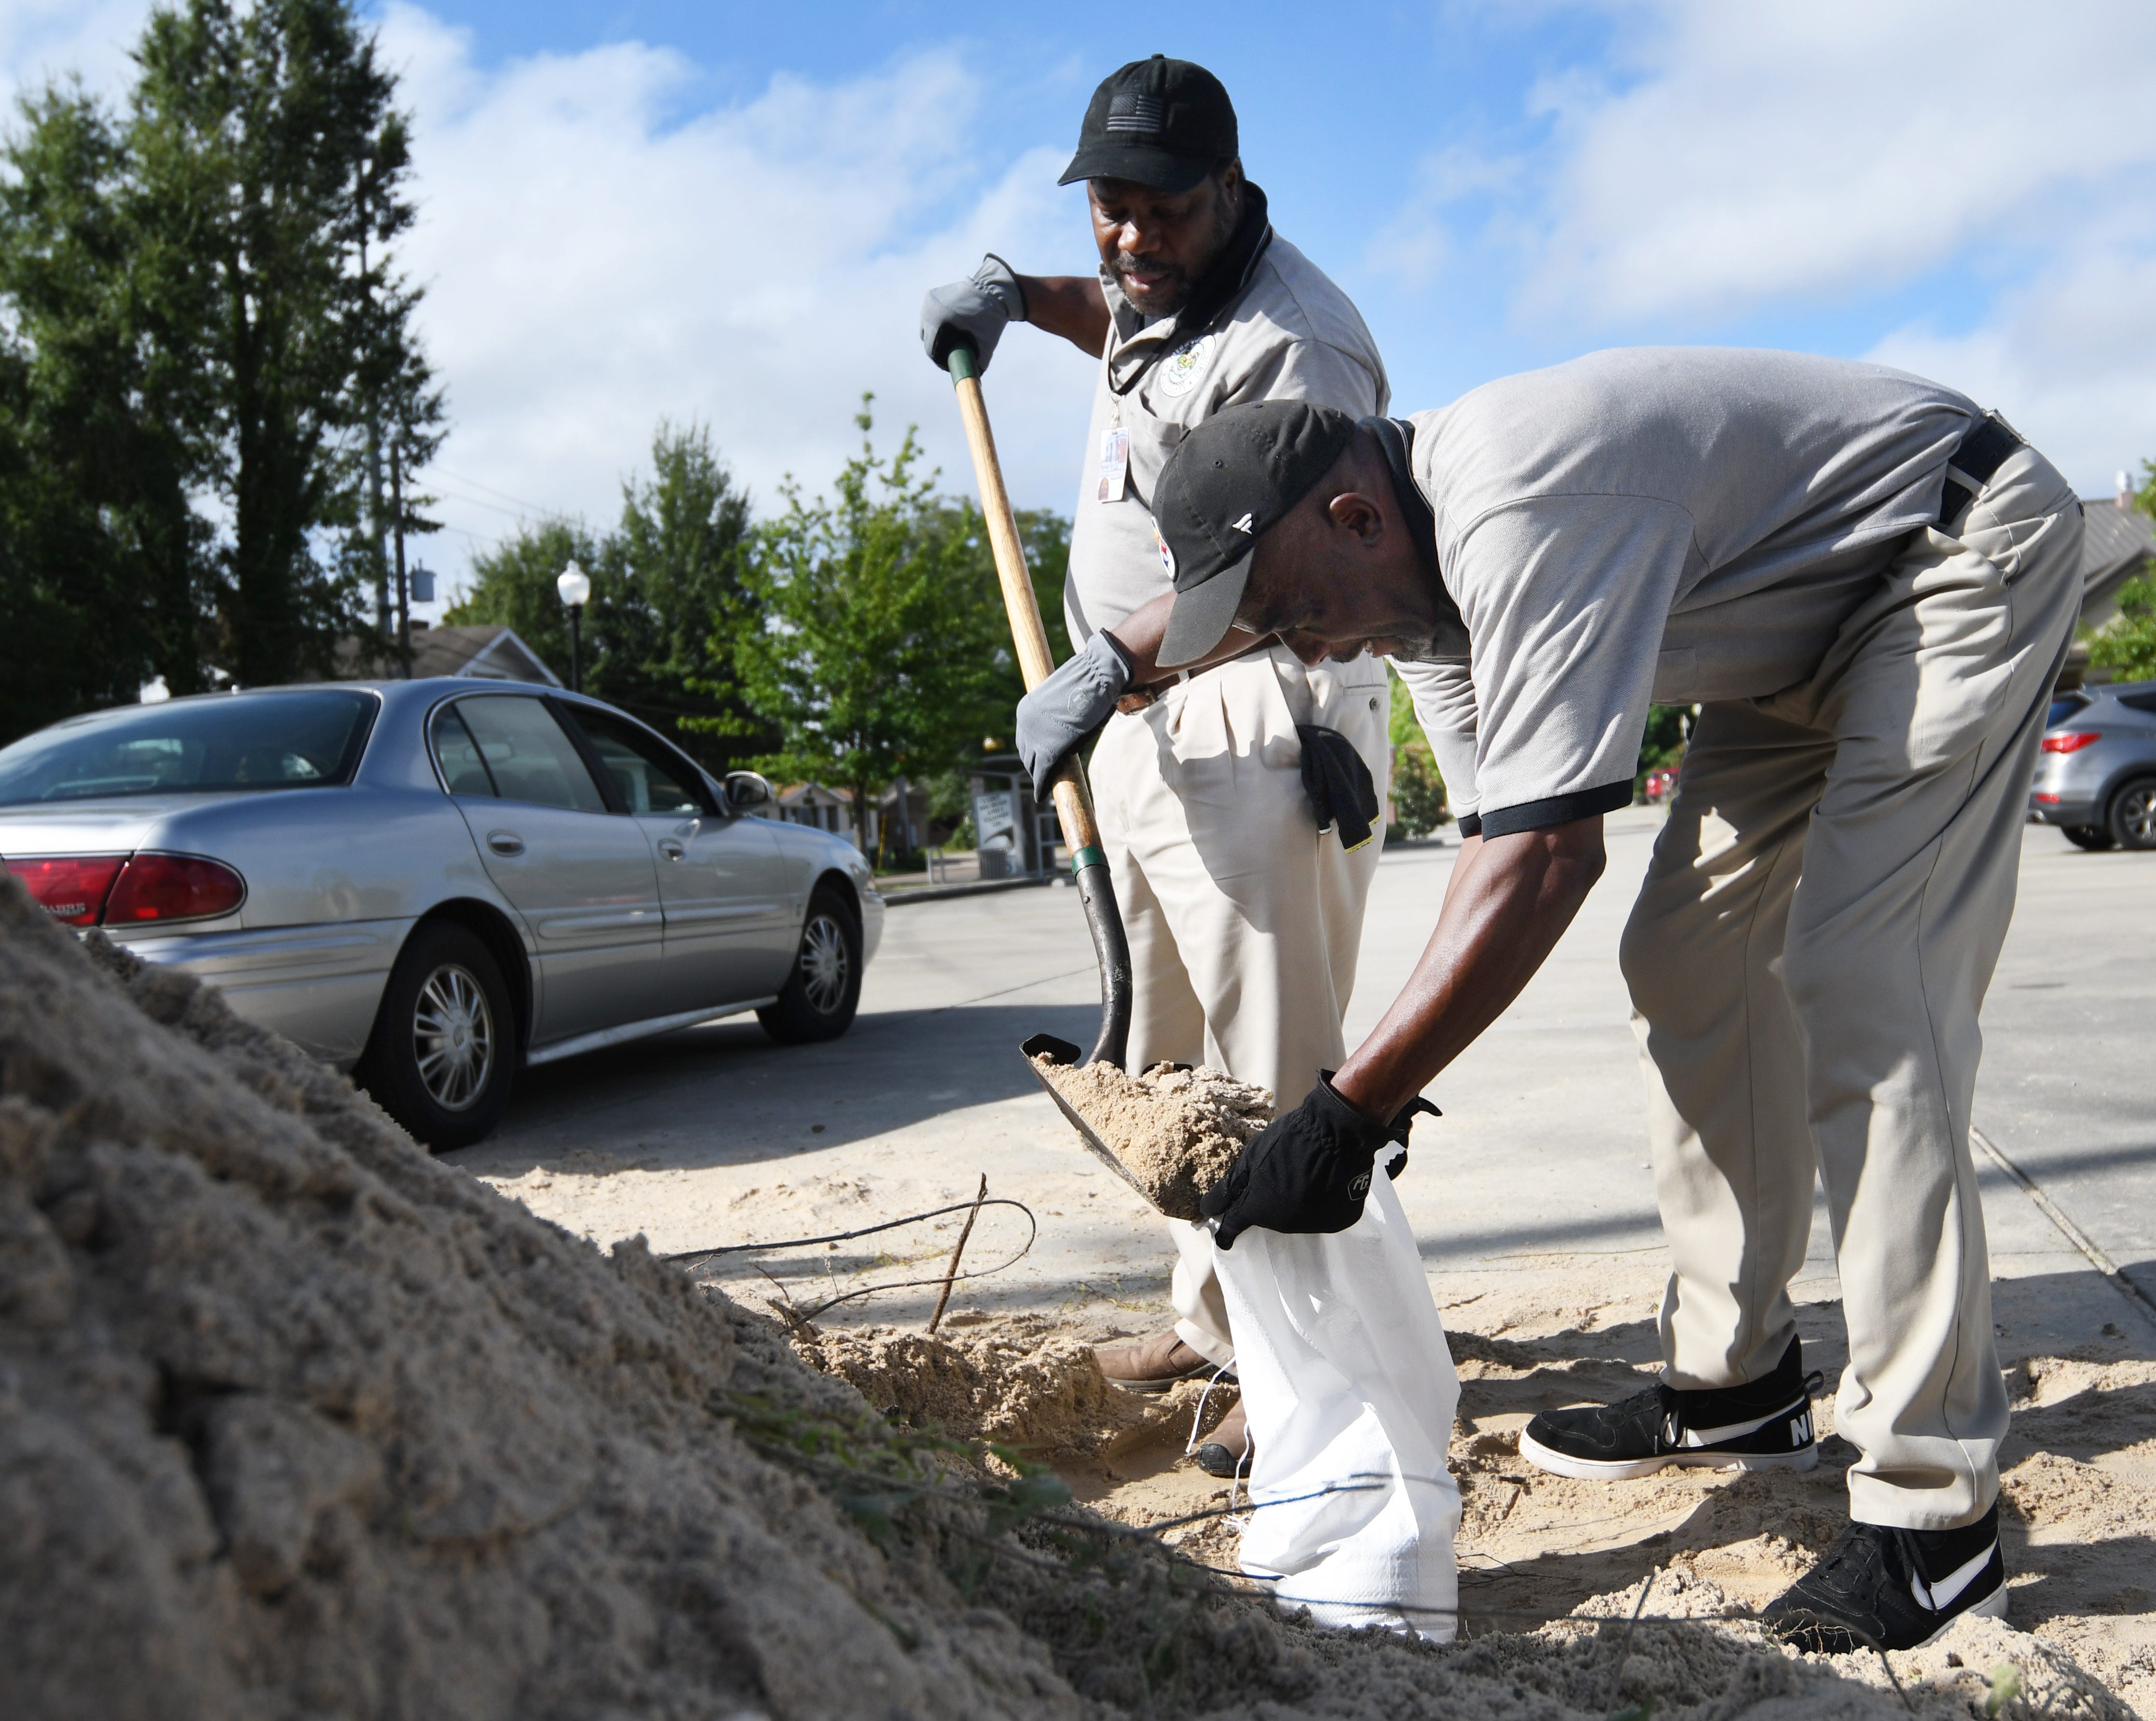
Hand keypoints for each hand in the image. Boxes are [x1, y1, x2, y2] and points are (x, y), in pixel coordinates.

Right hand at [920, 254, 1025, 370]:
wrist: (992, 291)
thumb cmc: (991, 322)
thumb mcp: (986, 348)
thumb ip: (976, 367)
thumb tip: (968, 384)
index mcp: (941, 324)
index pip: (932, 351)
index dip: (940, 362)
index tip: (949, 365)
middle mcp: (931, 312)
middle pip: (927, 340)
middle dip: (937, 350)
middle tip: (950, 354)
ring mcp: (929, 303)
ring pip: (926, 328)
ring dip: (934, 335)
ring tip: (949, 339)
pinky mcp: (930, 296)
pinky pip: (929, 316)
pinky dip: (936, 322)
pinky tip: (948, 324)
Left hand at [1016, 631, 1132, 798]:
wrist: (1098, 678)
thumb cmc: (1089, 687)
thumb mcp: (1066, 705)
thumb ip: (1057, 725)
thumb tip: (1062, 748)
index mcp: (1026, 710)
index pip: (1024, 738)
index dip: (1031, 753)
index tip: (1037, 763)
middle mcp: (1025, 723)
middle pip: (1025, 753)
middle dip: (1033, 765)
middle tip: (1042, 776)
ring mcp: (1034, 736)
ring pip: (1032, 764)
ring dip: (1038, 775)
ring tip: (1045, 784)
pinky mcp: (1047, 750)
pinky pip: (1041, 773)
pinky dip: (1041, 785)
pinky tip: (1041, 795)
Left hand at [1199, 1076, 1438, 1249]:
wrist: (1338, 1134)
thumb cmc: (1289, 1140)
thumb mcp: (1251, 1158)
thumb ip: (1229, 1188)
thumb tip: (1208, 1210)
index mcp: (1257, 1208)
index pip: (1233, 1227)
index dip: (1225, 1232)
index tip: (1222, 1239)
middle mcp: (1282, 1224)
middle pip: (1268, 1219)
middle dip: (1267, 1204)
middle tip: (1277, 1178)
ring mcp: (1312, 1225)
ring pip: (1295, 1217)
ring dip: (1294, 1203)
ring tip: (1304, 1176)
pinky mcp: (1337, 1222)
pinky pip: (1322, 1216)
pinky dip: (1321, 1204)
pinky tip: (1325, 1184)